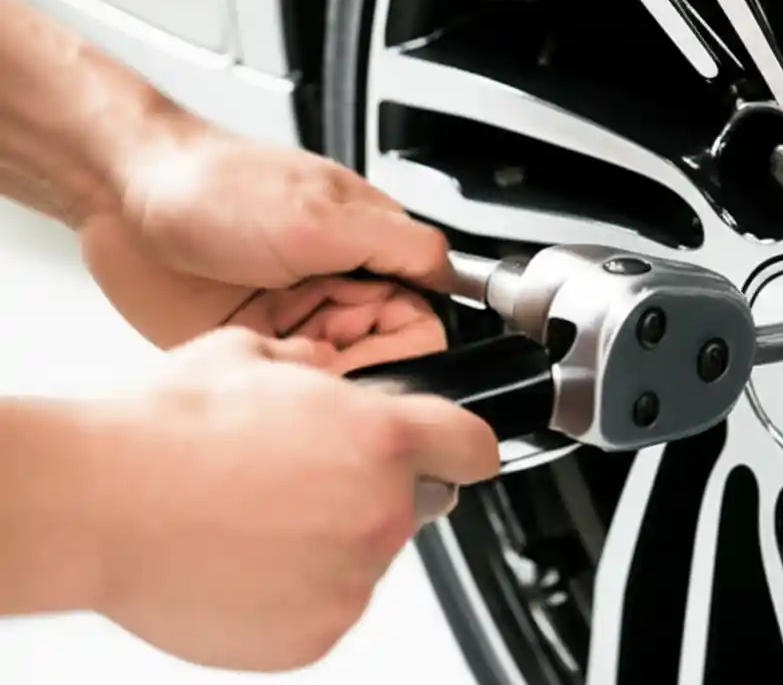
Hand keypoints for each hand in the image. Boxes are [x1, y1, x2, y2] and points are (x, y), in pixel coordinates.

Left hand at [78, 123, 451, 370]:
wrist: (118, 196)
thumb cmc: (210, 185)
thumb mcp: (320, 213)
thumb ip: (396, 244)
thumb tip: (453, 274)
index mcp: (366, 249)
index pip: (422, 318)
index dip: (406, 347)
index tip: (371, 356)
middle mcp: (334, 287)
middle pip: (382, 358)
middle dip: (358, 372)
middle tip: (320, 363)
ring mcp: (293, 320)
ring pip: (335, 380)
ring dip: (317, 385)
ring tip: (284, 365)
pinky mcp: (252, 346)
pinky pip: (286, 388)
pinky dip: (281, 392)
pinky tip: (260, 375)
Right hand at [88, 328, 497, 670]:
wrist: (103, 504)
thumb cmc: (167, 432)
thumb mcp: (249, 356)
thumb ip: (308, 366)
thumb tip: (316, 366)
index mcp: (381, 438)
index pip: (473, 445)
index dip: (464, 444)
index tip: (459, 450)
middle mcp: (381, 510)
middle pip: (417, 501)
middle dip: (379, 489)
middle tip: (308, 481)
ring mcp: (353, 579)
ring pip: (367, 556)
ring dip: (331, 541)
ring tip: (257, 520)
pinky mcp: (318, 632)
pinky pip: (327, 606)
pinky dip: (299, 591)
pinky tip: (245, 561)